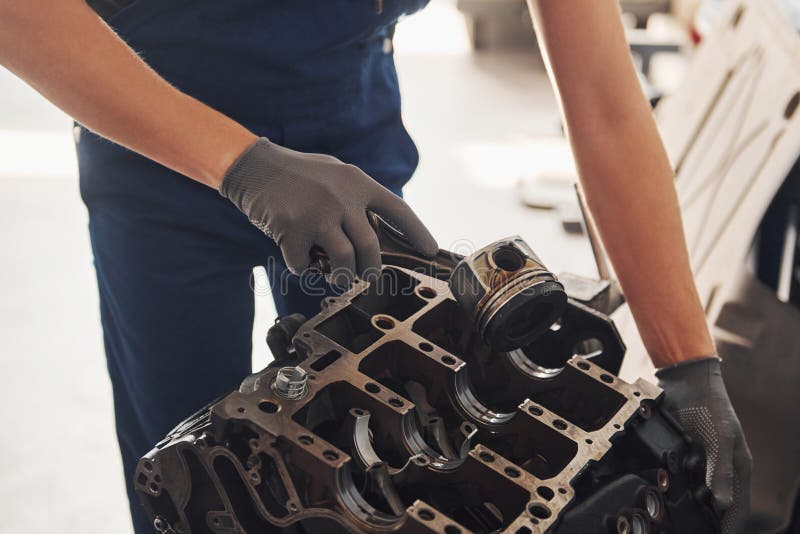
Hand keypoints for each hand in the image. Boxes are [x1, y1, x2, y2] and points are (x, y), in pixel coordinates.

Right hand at [220, 138, 437, 282]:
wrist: (254, 167)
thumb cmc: (297, 175)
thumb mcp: (334, 175)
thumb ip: (355, 198)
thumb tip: (374, 234)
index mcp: (357, 183)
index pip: (398, 211)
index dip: (418, 232)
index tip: (430, 250)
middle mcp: (342, 199)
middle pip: (370, 248)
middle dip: (371, 270)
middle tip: (366, 277)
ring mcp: (318, 215)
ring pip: (344, 262)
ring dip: (341, 277)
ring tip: (336, 277)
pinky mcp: (293, 231)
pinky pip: (306, 266)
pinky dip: (304, 269)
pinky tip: (299, 258)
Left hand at [656, 357, 750, 533]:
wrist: (686, 382)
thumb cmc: (711, 406)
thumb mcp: (720, 438)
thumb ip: (721, 471)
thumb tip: (722, 504)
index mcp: (738, 469)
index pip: (736, 510)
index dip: (728, 528)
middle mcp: (722, 469)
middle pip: (717, 507)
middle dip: (706, 519)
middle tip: (690, 526)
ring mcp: (703, 463)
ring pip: (698, 496)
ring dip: (690, 504)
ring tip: (679, 512)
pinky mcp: (685, 455)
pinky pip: (682, 479)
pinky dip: (677, 486)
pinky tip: (669, 488)